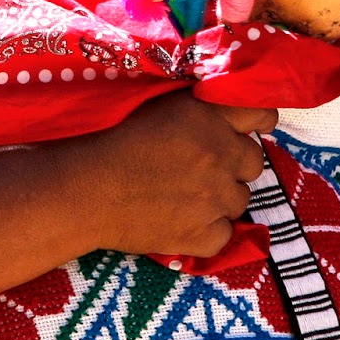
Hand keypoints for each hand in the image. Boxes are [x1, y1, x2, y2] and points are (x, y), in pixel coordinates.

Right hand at [72, 92, 275, 258]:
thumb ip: (190, 106)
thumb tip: (212, 108)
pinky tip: (177, 220)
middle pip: (253, 161)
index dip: (257, 121)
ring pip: (239, 199)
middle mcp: (219, 154)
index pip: (260, 113)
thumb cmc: (102, 140)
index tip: (246, 127)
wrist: (79, 190)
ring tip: (181, 195)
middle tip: (199, 166)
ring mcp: (215, 198)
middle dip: (232, 163)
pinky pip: (224, 234)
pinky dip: (206, 230)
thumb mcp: (150, 104)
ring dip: (218, 197)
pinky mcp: (204, 235)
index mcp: (205, 115)